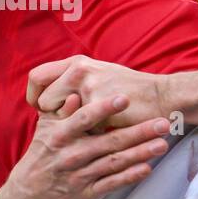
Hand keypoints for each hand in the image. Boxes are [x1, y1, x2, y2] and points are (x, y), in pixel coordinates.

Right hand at [1, 94, 170, 198]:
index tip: (125, 98)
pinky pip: (111, 184)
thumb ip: (61, 110)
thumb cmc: (43, 151)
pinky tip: (147, 168)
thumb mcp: (46, 127)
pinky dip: (129, 177)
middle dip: (138, 131)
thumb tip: (75, 93)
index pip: (84, 119)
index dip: (104, 108)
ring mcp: (80, 175)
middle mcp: (71, 155)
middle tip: (163, 122)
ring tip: (162, 144)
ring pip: (114, 163)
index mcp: (61, 135)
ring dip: (140, 153)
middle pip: (109, 141)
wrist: (29, 191)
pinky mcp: (87, 193)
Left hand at [27, 55, 169, 128]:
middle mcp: (79, 71)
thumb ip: (72, 82)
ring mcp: (89, 89)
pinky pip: (83, 130)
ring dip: (71, 128)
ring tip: (87, 129)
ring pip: (61, 118)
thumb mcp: (98, 75)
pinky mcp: (100, 108)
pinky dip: (91, 135)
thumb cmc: (129, 89)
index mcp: (76, 63)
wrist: (162, 96)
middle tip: (66, 125)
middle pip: (43, 101)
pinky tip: (104, 132)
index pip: (36, 77)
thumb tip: (48, 96)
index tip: (42, 109)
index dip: (35, 96)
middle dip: (52, 117)